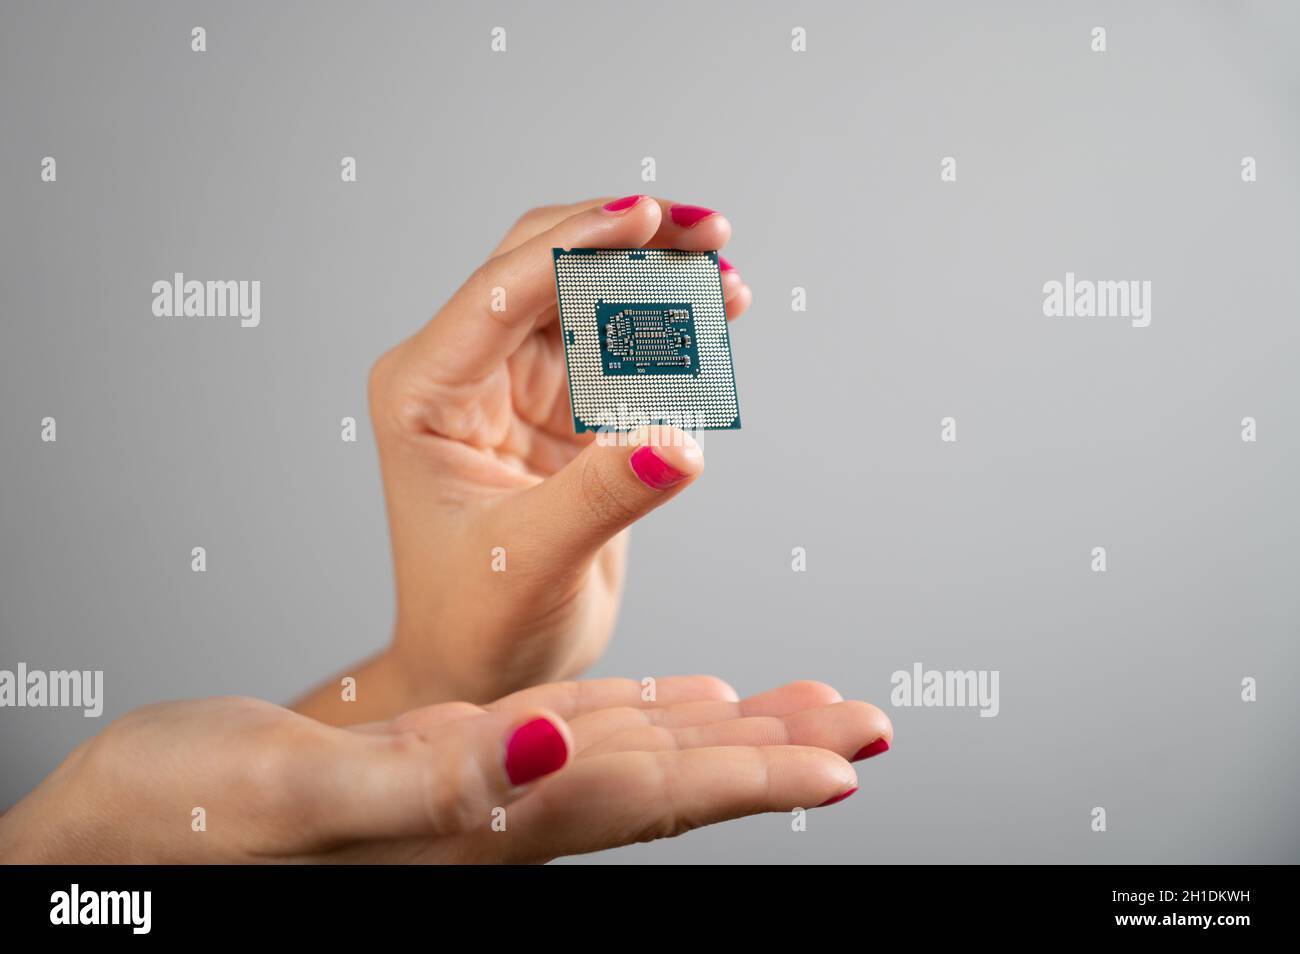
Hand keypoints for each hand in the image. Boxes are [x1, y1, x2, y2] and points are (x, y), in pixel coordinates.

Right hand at [0, 677, 889, 863]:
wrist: (127, 827)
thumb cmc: (180, 818)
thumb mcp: (290, 792)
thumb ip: (424, 784)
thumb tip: (547, 753)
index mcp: (479, 820)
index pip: (647, 796)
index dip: (752, 780)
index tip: (849, 760)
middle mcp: (501, 810)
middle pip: (670, 776)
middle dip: (775, 751)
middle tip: (869, 722)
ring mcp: (483, 786)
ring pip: (637, 749)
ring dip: (730, 730)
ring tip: (808, 706)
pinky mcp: (454, 757)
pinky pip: (578, 731)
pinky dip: (645, 711)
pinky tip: (679, 697)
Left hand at [296, 196, 752, 721]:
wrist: (483, 667)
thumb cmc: (479, 625)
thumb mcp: (533, 565)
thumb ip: (603, 497)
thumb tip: (682, 438)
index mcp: (429, 390)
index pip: (505, 288)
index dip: (581, 245)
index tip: (650, 218)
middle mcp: (469, 372)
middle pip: (549, 266)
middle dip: (627, 241)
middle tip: (707, 232)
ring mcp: (518, 386)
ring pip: (594, 297)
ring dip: (658, 278)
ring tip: (727, 280)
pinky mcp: (566, 410)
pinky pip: (625, 347)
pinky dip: (672, 329)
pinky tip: (718, 317)